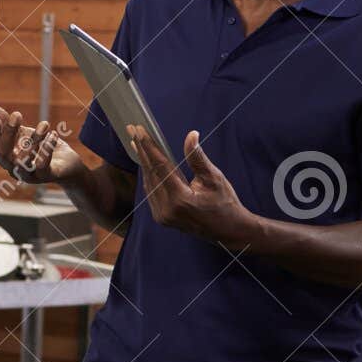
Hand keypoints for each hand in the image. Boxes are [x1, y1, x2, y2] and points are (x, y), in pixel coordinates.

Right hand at [0, 106, 83, 185]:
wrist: (65, 163)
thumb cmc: (40, 147)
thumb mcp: (23, 133)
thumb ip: (7, 123)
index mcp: (6, 156)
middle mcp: (13, 168)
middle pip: (4, 153)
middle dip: (8, 133)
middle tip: (16, 114)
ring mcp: (28, 175)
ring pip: (24, 161)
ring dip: (34, 140)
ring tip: (44, 125)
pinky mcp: (46, 176)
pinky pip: (43, 165)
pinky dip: (47, 149)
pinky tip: (53, 135)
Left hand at [127, 126, 254, 246]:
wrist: (229, 231)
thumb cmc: (225, 203)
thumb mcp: (214, 178)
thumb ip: (197, 157)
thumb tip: (191, 135)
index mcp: (180, 200)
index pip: (160, 167)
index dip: (149, 146)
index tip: (139, 130)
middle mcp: (167, 210)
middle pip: (150, 173)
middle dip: (141, 150)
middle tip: (132, 129)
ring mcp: (162, 216)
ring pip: (148, 182)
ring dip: (143, 161)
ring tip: (136, 141)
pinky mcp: (161, 218)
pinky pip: (151, 192)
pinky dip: (149, 175)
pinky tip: (145, 161)